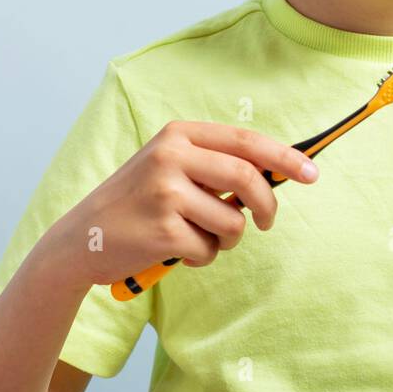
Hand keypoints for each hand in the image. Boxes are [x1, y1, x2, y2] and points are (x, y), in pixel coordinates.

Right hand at [48, 120, 318, 286]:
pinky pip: (210, 249)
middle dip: (267, 206)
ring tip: (197, 236)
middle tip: (267, 222)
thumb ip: (216, 164)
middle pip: (247, 178)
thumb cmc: (138, 202)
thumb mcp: (171, 166)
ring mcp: (165, 193)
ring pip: (233, 221)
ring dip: (227, 238)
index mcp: (179, 134)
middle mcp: (171, 156)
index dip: (285, 157)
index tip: (312, 172)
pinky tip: (175, 250)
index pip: (246, 141)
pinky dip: (202, 256)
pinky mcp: (162, 230)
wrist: (80, 238)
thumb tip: (278, 173)